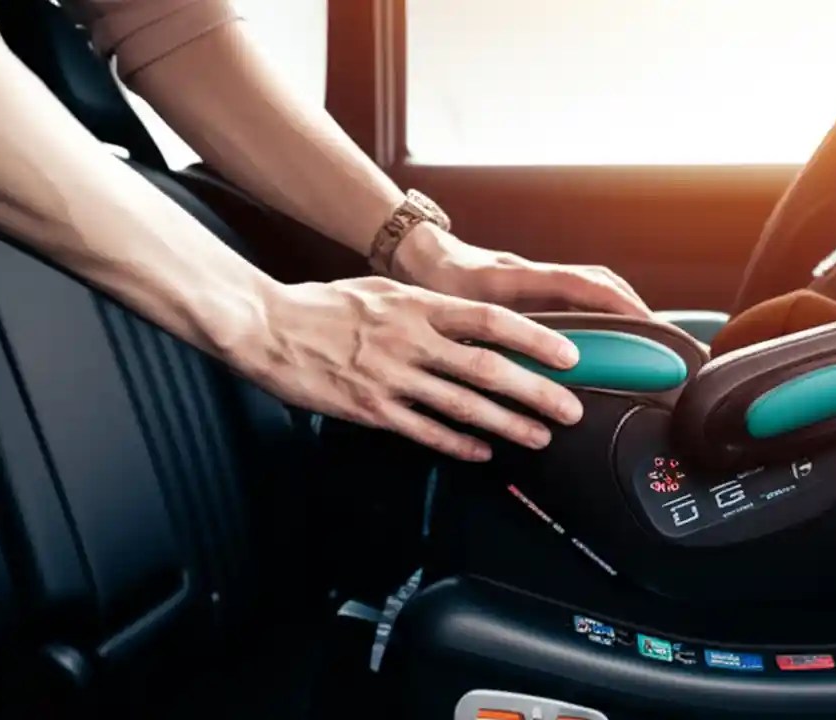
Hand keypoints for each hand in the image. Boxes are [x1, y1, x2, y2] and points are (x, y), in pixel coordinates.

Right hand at [233, 277, 585, 460]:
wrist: (265, 325)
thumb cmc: (322, 305)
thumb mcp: (381, 291)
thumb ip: (425, 307)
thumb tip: (468, 321)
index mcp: (417, 306)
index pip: (491, 322)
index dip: (535, 339)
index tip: (568, 356)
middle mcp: (410, 341)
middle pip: (488, 369)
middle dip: (536, 392)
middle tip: (570, 409)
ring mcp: (391, 377)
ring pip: (462, 406)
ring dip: (507, 424)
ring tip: (539, 436)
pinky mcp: (370, 409)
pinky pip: (423, 431)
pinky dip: (457, 444)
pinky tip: (483, 452)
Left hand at [391, 224, 652, 317]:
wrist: (416, 254)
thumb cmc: (432, 285)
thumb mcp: (454, 316)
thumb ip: (484, 340)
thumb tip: (515, 377)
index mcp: (516, 278)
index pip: (580, 285)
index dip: (616, 305)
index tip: (644, 326)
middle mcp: (533, 273)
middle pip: (598, 281)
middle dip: (633, 307)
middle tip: (658, 339)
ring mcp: (536, 276)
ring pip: (591, 284)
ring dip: (620, 307)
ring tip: (642, 340)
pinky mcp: (533, 284)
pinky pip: (577, 291)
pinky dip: (600, 309)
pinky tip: (607, 335)